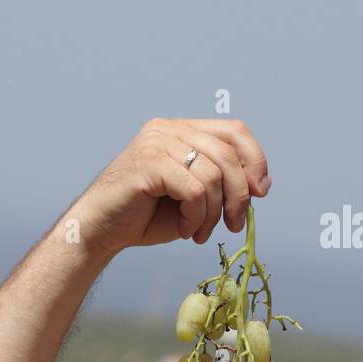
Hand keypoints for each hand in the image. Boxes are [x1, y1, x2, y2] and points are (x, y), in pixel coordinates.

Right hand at [73, 117, 270, 257]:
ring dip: (214, 213)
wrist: (102, 230)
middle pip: (228, 155)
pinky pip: (194, 190)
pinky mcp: (148, 162)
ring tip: (200, 232)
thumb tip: (261, 184)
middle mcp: (169, 129)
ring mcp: (156, 142)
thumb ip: (223, 184)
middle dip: (239, 196)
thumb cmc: (147, 215)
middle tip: (233, 225)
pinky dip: (196, 216)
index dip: (255, 159)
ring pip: (213, 175)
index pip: (234, 131)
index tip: (261, 193)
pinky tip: (186, 229)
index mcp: (182, 130)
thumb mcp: (196, 197)